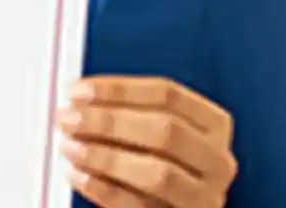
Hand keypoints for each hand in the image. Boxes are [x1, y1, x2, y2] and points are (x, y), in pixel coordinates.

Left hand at [58, 76, 236, 207]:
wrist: (168, 206)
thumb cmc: (155, 163)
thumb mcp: (152, 131)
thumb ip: (126, 112)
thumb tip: (80, 99)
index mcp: (213, 125)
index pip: (168, 95)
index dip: (118, 90)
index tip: (78, 91)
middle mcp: (216, 160)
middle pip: (165, 130)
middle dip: (109, 122)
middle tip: (69, 118)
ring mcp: (205, 198)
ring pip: (158, 173)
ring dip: (105, 157)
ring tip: (69, 147)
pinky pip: (140, 207)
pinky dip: (103, 189)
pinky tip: (78, 175)